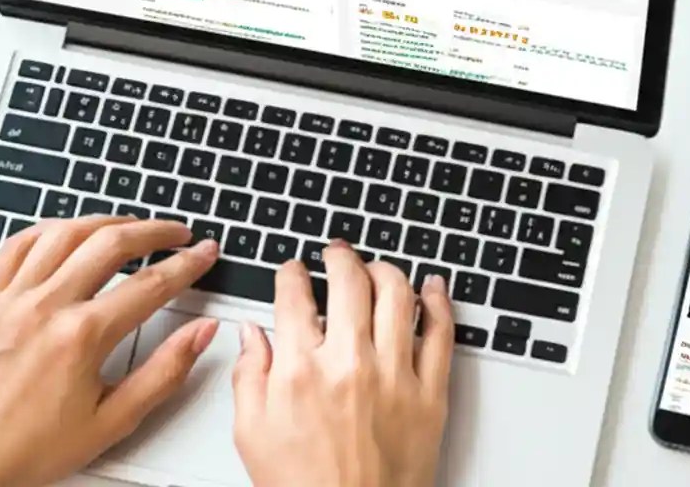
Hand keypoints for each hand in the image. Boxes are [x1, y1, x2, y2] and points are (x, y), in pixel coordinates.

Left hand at [0, 216, 219, 486]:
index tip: (205, 253)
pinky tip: (66, 231)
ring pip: (64, 233)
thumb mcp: (113, 421)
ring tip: (130, 225)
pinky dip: (48, 230)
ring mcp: (9, 300)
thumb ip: (165, 372)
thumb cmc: (29, 451)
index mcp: (81, 338)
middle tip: (177, 233)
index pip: (151, 284)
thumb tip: (201, 334)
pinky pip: (16, 246)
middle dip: (154, 231)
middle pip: (111, 243)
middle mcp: (44, 308)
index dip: (188, 264)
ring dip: (104, 221)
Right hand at [233, 241, 454, 486]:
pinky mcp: (430, 394)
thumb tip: (250, 335)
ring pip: (398, 295)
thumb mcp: (251, 435)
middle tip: (336, 254)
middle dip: (340, 257)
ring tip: (376, 268)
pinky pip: (441, 333)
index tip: (294, 271)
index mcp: (300, 372)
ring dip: (385, 270)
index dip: (292, 273)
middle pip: (350, 281)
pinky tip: (432, 288)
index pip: (294, 296)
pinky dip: (439, 301)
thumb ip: (248, 376)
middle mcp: (349, 365)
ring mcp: (395, 376)